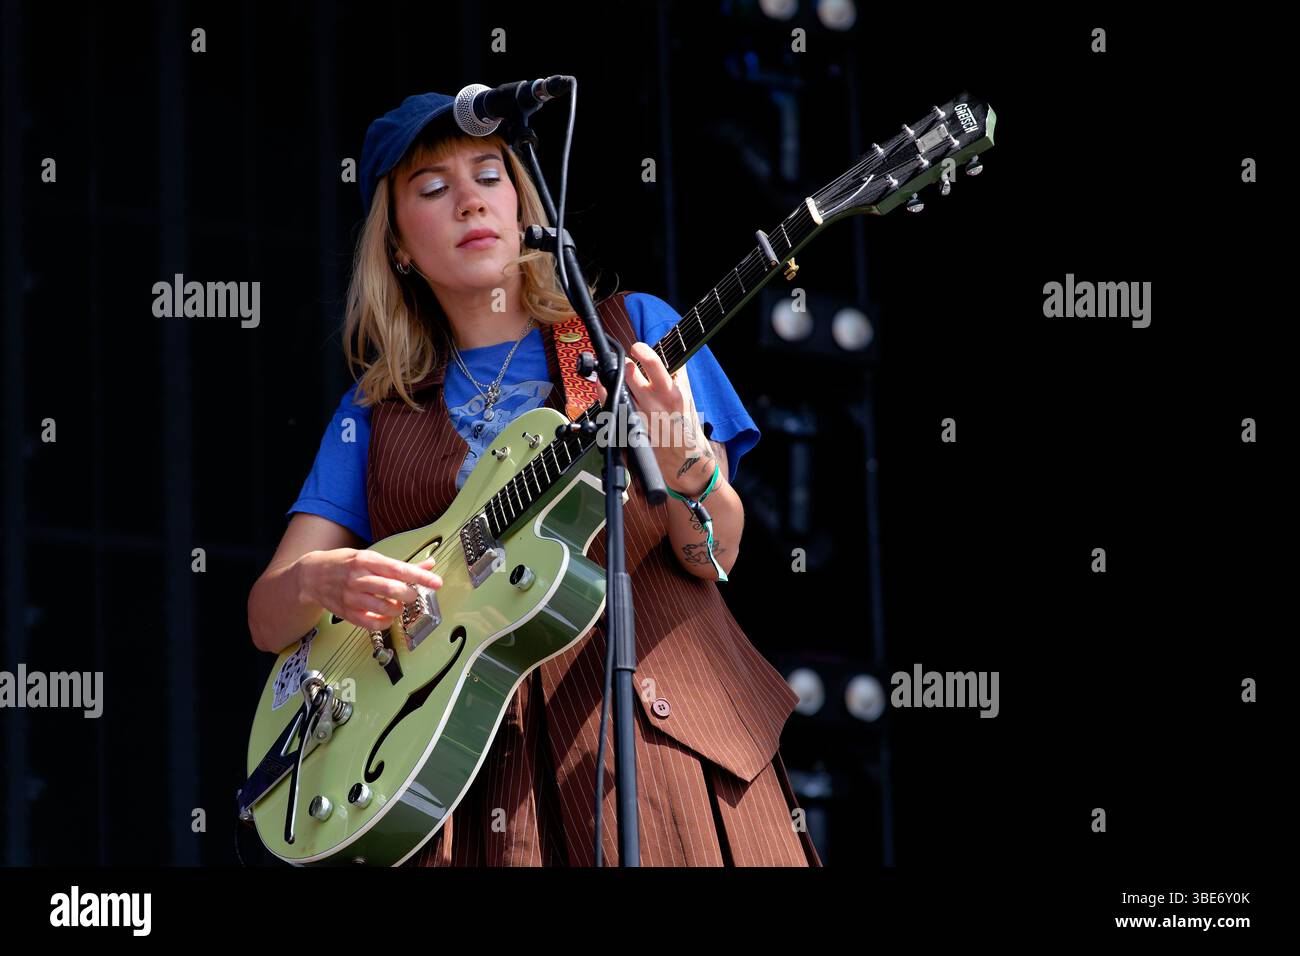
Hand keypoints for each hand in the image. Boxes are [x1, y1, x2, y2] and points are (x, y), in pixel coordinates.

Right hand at [299, 548, 442, 632]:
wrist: (312, 575)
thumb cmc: (344, 564)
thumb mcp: (371, 557)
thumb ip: (400, 564)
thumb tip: (428, 565)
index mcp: (367, 561)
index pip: (398, 569)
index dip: (420, 577)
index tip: (436, 582)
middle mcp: (359, 578)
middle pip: (392, 589)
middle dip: (409, 594)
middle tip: (412, 594)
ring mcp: (352, 597)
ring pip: (383, 608)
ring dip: (398, 609)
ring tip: (398, 605)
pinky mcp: (347, 613)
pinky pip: (371, 623)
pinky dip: (385, 623)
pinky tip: (387, 617)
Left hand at [593, 342, 715, 495]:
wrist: (684, 460)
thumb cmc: (686, 429)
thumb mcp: (688, 400)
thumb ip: (679, 378)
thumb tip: (673, 357)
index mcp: (671, 394)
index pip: (654, 364)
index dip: (642, 351)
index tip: (637, 347)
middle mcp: (653, 404)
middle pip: (629, 373)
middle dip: (626, 364)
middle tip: (627, 363)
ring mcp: (638, 417)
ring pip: (615, 389)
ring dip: (612, 379)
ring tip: (613, 375)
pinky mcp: (628, 429)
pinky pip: (610, 407)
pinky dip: (606, 396)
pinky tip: (606, 391)